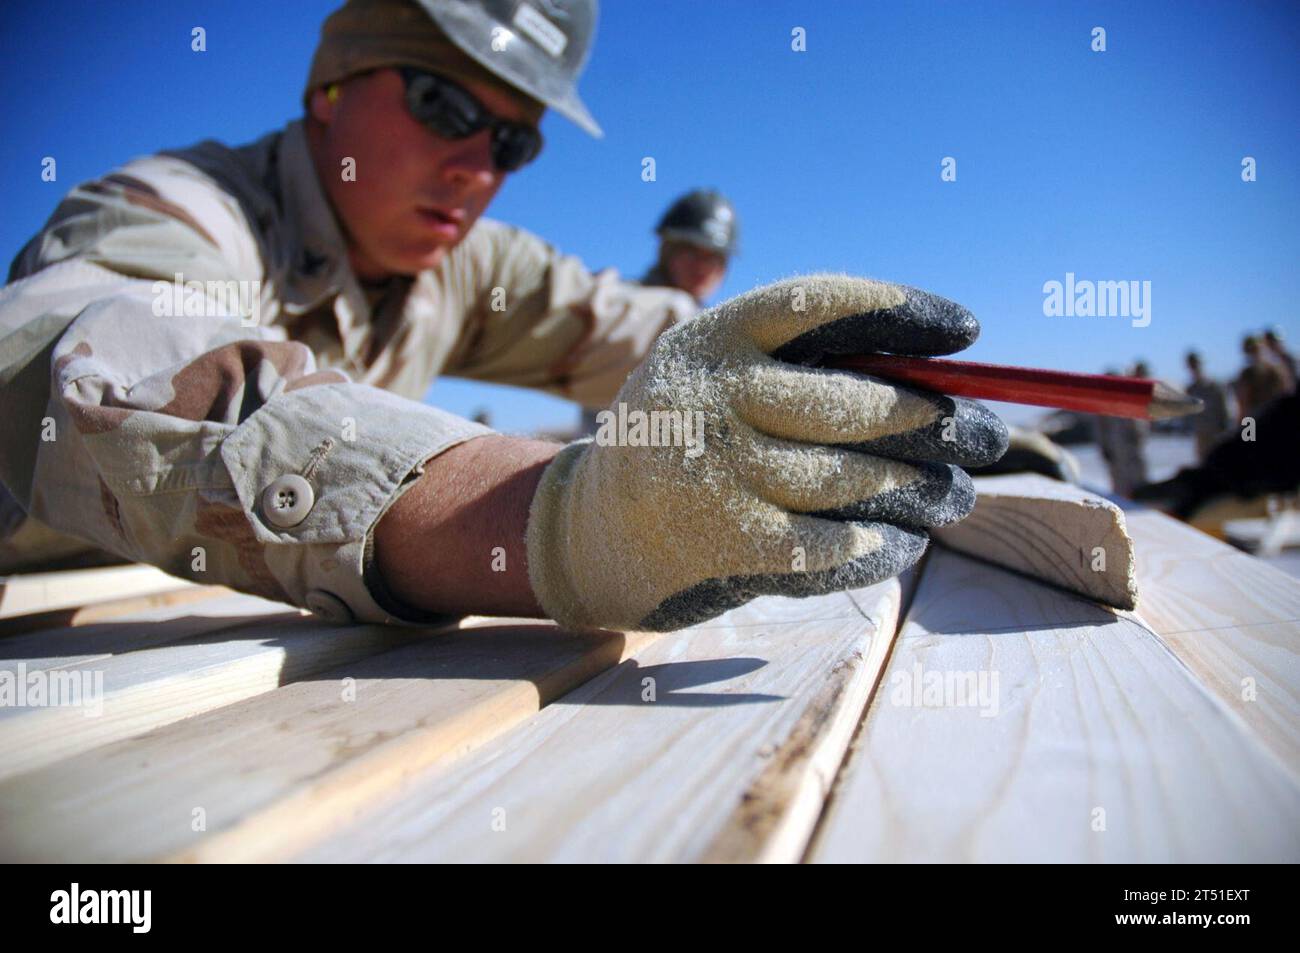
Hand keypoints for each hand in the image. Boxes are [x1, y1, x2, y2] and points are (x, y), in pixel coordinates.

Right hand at [525, 274, 1008, 630]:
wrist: (593, 529)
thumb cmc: (687, 444)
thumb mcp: (715, 378)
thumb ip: (795, 369)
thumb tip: (935, 380)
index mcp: (711, 338)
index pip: (820, 303)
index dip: (901, 311)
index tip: (966, 332)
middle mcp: (711, 396)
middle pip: (855, 404)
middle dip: (938, 423)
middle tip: (987, 438)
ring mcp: (716, 471)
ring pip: (853, 479)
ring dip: (922, 491)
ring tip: (955, 494)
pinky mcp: (726, 543)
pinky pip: (833, 545)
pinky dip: (882, 545)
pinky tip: (905, 541)